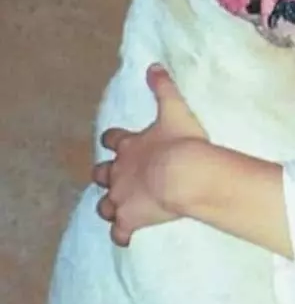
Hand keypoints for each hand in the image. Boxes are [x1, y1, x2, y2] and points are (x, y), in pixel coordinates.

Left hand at [92, 64, 209, 246]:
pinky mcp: (130, 219)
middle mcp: (118, 172)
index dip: (114, 141)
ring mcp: (122, 198)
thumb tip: (154, 65)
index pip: (112, 139)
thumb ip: (163, 87)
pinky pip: (119, 233)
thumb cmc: (181, 142)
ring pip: (104, 205)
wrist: (184, 174)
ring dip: (110, 206)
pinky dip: (121, 235)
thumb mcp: (174, 109)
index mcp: (129, 145)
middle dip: (106, 175)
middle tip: (116, 178)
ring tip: (118, 209)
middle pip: (101, 174)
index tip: (115, 142)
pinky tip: (126, 237)